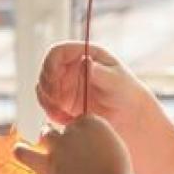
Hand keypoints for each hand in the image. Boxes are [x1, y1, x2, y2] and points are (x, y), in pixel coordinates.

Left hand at [15, 115, 135, 173]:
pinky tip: (19, 149)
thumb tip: (86, 141)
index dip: (82, 135)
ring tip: (52, 151)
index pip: (80, 121)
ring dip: (48, 141)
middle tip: (72, 155)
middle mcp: (73, 129)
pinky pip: (25, 153)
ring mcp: (59, 146)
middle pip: (63, 129)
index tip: (86, 148)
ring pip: (46, 135)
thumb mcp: (115, 146)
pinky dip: (21, 150)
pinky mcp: (47, 165)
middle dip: (66, 139)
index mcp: (92, 121)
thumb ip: (98, 138)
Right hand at [36, 42, 151, 128]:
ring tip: (64, 114)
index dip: (50, 65)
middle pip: (45, 72)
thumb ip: (99, 72)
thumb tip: (84, 60)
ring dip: (48, 102)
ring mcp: (65, 85)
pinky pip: (48, 106)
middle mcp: (71, 68)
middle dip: (47, 87)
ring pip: (43, 90)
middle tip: (58, 102)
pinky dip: (53, 114)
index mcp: (83, 54)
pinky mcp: (64, 103)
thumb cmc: (127, 93)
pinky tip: (67, 120)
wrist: (130, 116)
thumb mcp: (116, 81)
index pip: (57, 52)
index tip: (53, 80)